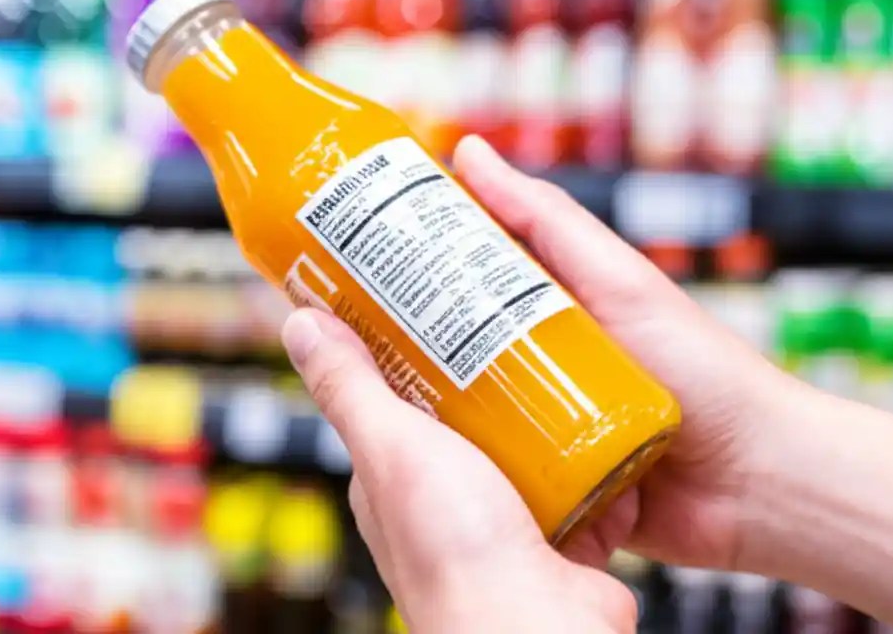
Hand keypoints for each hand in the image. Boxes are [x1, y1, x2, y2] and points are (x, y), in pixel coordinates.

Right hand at [280, 135, 796, 630]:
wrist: (757, 484)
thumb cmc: (702, 371)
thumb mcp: (618, 282)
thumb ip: (551, 223)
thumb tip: (468, 153)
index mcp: (555, 312)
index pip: (468, 278)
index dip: (411, 267)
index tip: (352, 256)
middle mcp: (544, 366)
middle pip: (455, 349)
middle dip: (404, 348)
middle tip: (342, 338)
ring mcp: (546, 427)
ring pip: (466, 416)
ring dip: (427, 416)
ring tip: (369, 407)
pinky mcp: (553, 486)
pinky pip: (496, 476)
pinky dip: (467, 474)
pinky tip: (420, 469)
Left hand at [282, 307, 637, 632]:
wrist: (538, 625)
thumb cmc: (454, 556)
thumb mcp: (392, 448)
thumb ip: (350, 388)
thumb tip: (298, 324)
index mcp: (392, 479)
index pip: (388, 392)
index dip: (402, 342)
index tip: (423, 291)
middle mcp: (444, 497)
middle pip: (462, 410)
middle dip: (484, 364)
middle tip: (503, 305)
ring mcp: (503, 512)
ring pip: (522, 438)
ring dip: (539, 401)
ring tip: (554, 345)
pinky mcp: (558, 525)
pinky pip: (573, 471)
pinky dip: (584, 445)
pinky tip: (594, 408)